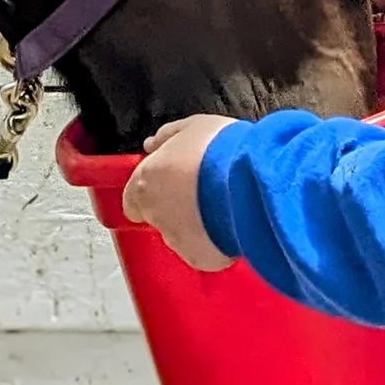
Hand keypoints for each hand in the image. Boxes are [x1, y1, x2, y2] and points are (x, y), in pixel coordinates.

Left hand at [124, 115, 242, 271]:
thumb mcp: (192, 127)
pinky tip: (231, 223)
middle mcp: (156, 215)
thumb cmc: (222, 151)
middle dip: (177, 206)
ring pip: (182, 235)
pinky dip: (215, 240)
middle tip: (202, 191)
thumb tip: (152, 144)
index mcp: (146, 183)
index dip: (152, 192)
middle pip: (158, 217)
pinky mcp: (201, 257)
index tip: (170, 184)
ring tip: (222, 206)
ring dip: (197, 223)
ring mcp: (177, 239)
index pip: (133, 199)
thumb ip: (167, 137)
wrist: (251, 179)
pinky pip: (205, 250)